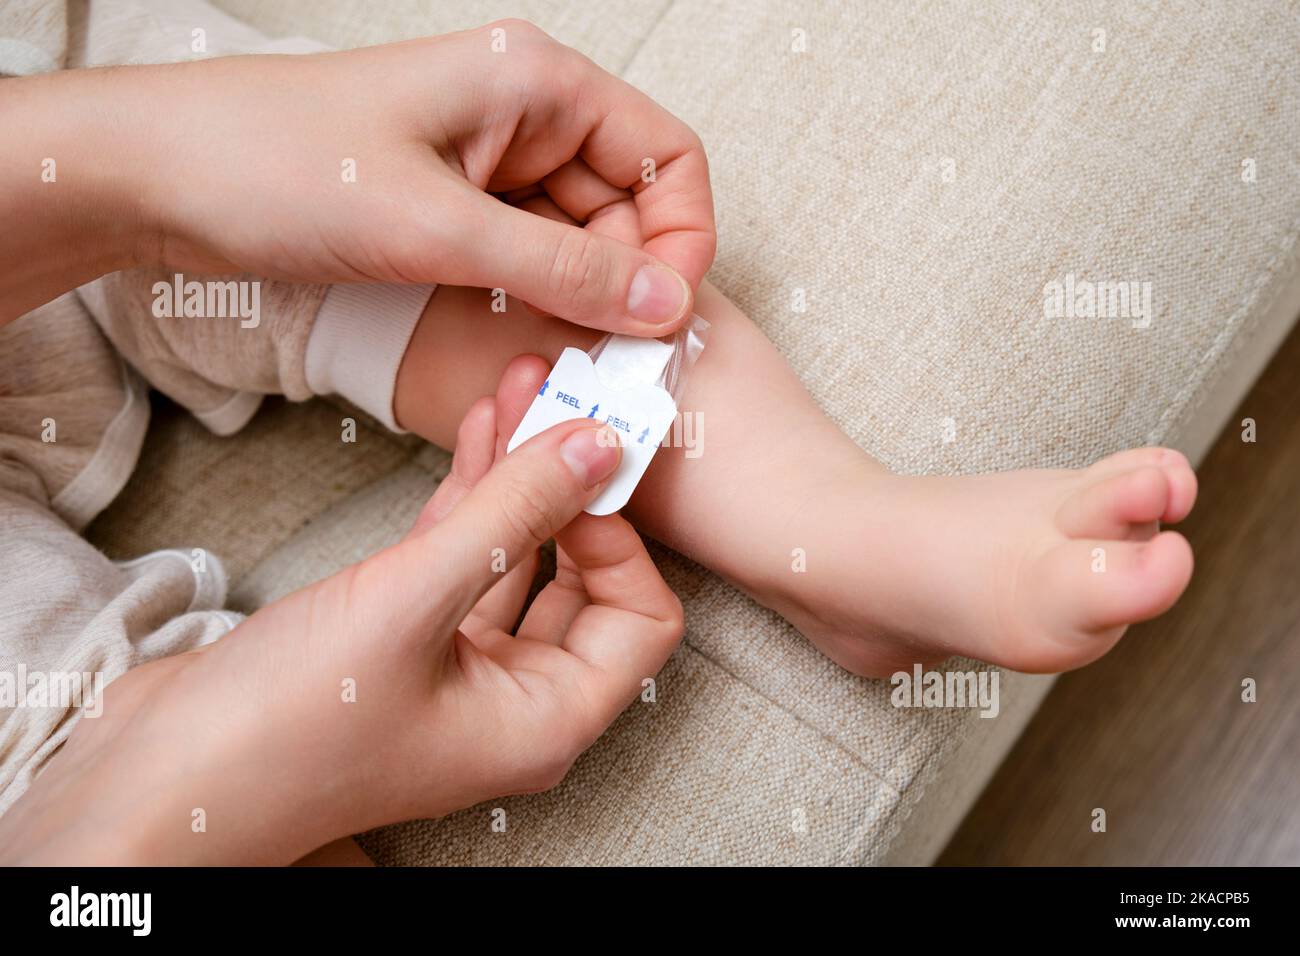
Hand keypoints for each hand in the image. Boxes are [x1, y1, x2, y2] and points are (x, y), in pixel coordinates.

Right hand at [0, 360, 683, 863]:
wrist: (155, 775)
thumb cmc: (283, 729)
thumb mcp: (409, 604)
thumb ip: (512, 517)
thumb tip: (598, 447)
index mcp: (545, 718)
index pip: (641, 619)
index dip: (623, 538)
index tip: (586, 465)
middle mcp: (514, 698)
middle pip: (583, 578)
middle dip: (575, 488)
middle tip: (571, 401)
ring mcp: (456, 668)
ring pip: (515, 555)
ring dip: (521, 474)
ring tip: (525, 383)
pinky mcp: (401, 635)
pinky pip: (460, 554)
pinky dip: (471, 493)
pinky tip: (481, 426)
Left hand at [1, 20, 713, 331]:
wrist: (155, 175)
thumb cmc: (277, 166)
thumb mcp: (439, 228)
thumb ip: (564, 269)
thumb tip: (667, 303)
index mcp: (536, 83)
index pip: (667, 157)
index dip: (682, 239)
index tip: (665, 315)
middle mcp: (522, 115)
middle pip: (627, 204)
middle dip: (628, 281)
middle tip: (612, 361)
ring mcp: (484, 161)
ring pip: (577, 238)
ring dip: (580, 299)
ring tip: (564, 358)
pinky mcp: (450, 203)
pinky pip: (524, 254)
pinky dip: (535, 299)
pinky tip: (522, 338)